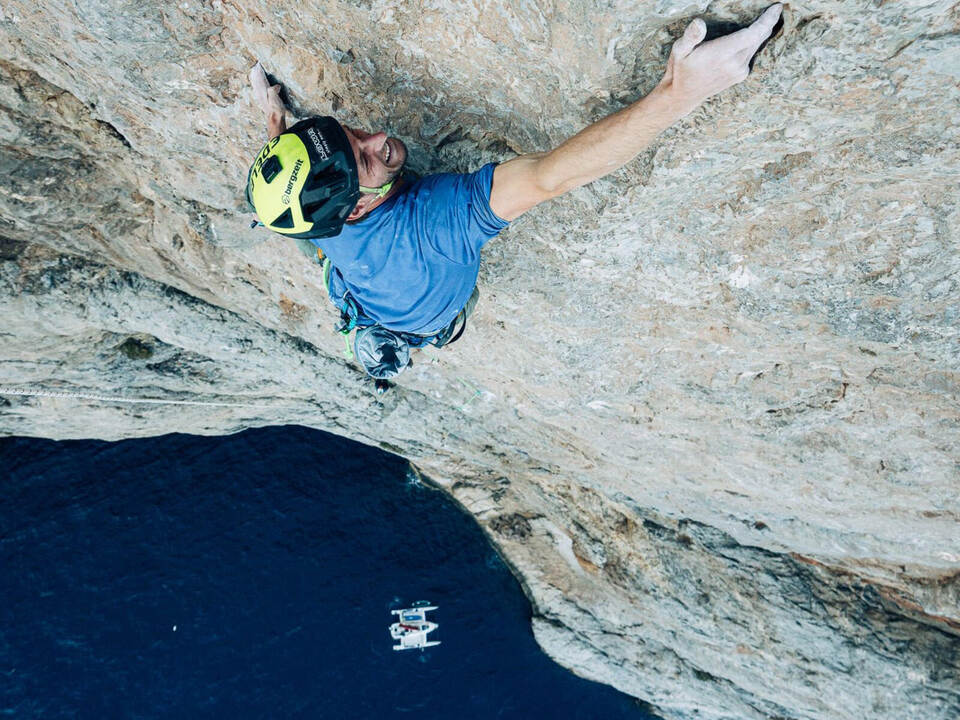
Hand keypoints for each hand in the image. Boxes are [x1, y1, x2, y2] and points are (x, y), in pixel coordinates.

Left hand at [249, 61, 284, 116]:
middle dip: (256, 73)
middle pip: (256, 80)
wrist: (274, 119)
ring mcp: (260, 96)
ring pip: (255, 84)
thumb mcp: (276, 100)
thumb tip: (277, 86)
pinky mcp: (261, 99)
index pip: (260, 78)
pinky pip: (257, 88)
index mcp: (263, 91)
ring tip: (254, 72)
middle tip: (255, 66)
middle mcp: (260, 93)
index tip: (259, 64)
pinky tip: (256, 84)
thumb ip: (274, 92)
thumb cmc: (276, 110)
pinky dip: (256, 83)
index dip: (260, 71)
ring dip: (255, 77)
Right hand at [657, 3, 781, 114]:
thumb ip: (691, 36)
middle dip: (768, 22)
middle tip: (775, 9)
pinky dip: (754, 42)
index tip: (777, 7)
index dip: (767, 20)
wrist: (683, 96)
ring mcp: (739, 71)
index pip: (753, 34)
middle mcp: (735, 64)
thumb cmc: (681, 70)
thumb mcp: (679, 51)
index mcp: (722, 54)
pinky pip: (752, 53)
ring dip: (762, 32)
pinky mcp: (740, 75)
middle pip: (759, 37)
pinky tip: (751, 36)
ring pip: (756, 45)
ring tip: (766, 19)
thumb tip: (699, 23)